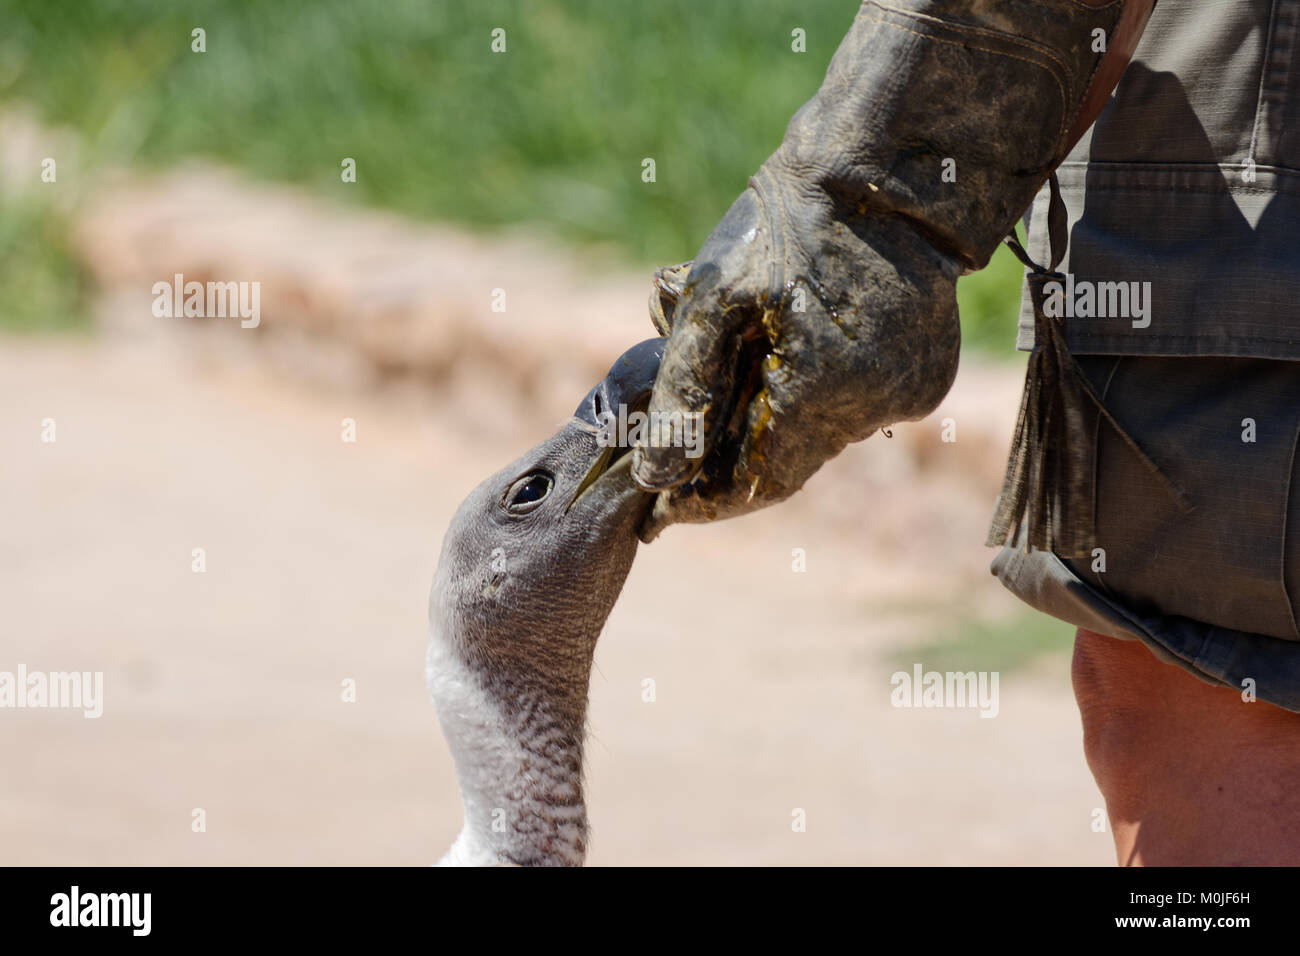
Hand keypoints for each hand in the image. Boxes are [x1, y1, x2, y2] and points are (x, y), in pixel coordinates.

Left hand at [631, 158, 961, 540]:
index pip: (756, 483)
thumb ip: (684, 394)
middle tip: (676, 442)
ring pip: (820, 435)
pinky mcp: (926, 375)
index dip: (704, 501)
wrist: (888, 168)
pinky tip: (787, 350)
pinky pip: (854, 406)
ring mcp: (908, 393)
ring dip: (772, 419)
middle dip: (730, 456)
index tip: (657, 511)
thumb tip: (656, 476)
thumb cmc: (788, 224)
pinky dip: (813, 394)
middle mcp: (875, 408)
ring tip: (732, 370)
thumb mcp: (712, 300)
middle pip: (787, 462)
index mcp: (824, 394)